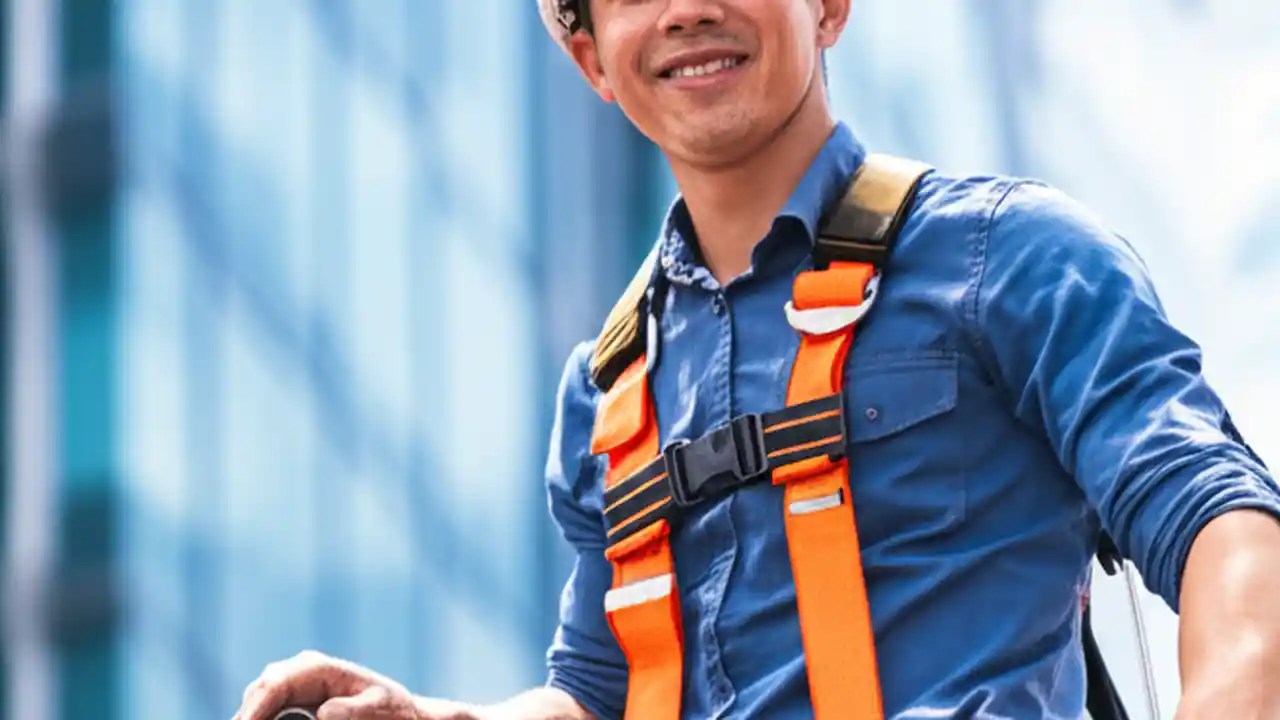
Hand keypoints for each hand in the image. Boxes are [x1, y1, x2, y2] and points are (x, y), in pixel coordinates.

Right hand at [233, 650, 475, 719]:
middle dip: (249, 715)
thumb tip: (324, 712)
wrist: (397, 712)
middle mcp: (297, 672)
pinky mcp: (289, 703)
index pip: (274, 684)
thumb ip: (353, 710)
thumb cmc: (391, 708)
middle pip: (257, 694)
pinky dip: (263, 718)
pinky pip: (266, 712)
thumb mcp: (379, 708)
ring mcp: (290, 687)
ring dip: (255, 716)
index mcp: (316, 668)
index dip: (254, 710)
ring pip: (257, 704)